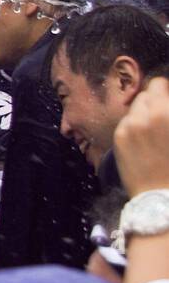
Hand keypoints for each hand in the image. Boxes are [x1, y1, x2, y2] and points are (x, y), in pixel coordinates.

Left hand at [113, 77, 168, 195]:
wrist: (163, 198)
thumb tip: (165, 102)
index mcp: (168, 112)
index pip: (160, 84)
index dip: (167, 94)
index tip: (168, 102)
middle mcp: (150, 113)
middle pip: (148, 92)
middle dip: (157, 101)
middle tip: (163, 118)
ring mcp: (131, 124)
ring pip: (136, 105)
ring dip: (145, 112)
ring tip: (154, 131)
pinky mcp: (119, 136)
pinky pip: (127, 120)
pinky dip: (134, 125)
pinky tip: (143, 141)